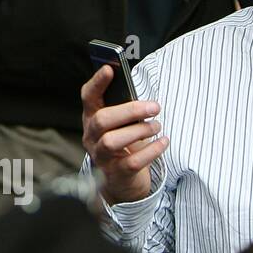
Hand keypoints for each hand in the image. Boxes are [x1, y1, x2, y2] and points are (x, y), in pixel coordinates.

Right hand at [81, 65, 167, 203]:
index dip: (97, 83)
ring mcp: (101, 156)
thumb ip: (125, 112)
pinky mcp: (116, 174)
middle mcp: (91, 137)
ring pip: (112, 141)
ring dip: (139, 131)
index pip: (88, 97)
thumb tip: (142, 99)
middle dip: (130, 110)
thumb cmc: (125, 146)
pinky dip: (152, 150)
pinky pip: (132, 161)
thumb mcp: (121, 126)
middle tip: (154, 107)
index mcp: (91, 119)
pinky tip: (164, 142)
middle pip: (102, 120)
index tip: (110, 69)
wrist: (122, 183)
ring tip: (156, 126)